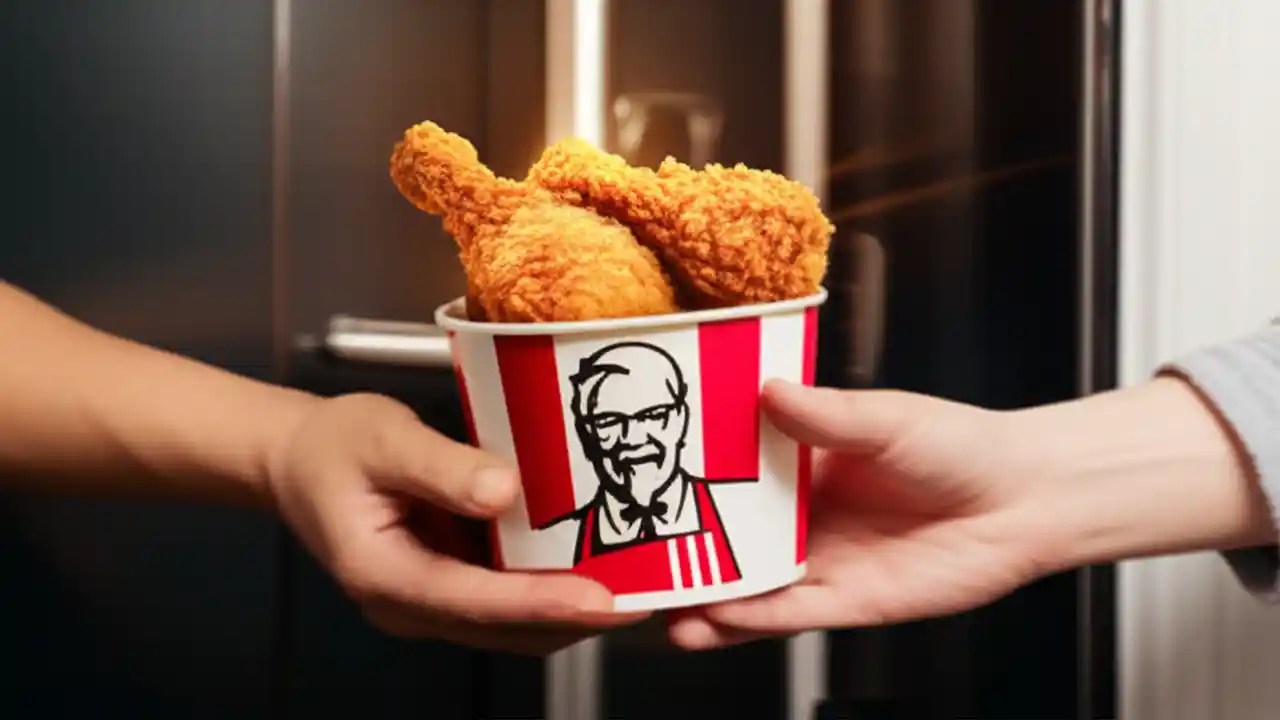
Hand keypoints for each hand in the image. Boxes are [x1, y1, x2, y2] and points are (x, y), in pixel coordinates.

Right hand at [266, 393, 644, 653]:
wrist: (298, 459)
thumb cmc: (332, 445)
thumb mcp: (381, 437)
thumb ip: (441, 466)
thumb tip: (505, 491)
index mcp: (385, 575)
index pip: (476, 602)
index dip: (545, 604)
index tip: (606, 600)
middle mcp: (410, 605)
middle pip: (506, 629)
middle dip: (579, 618)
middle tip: (649, 597)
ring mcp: (430, 602)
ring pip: (512, 626)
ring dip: (572, 611)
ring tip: (637, 586)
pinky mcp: (449, 586)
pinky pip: (507, 602)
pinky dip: (551, 592)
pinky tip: (593, 566)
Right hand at [671, 376, 1268, 649]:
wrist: (1030, 497)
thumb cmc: (963, 447)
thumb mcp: (887, 419)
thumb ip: (827, 414)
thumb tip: (768, 390)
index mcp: (804, 467)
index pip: (731, 477)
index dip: (688, 481)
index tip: (643, 477)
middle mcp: (805, 520)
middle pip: (729, 540)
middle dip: (682, 552)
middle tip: (628, 555)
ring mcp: (824, 564)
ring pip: (749, 588)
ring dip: (702, 599)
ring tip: (654, 603)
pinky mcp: (850, 603)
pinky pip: (790, 616)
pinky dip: (751, 621)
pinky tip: (714, 620)